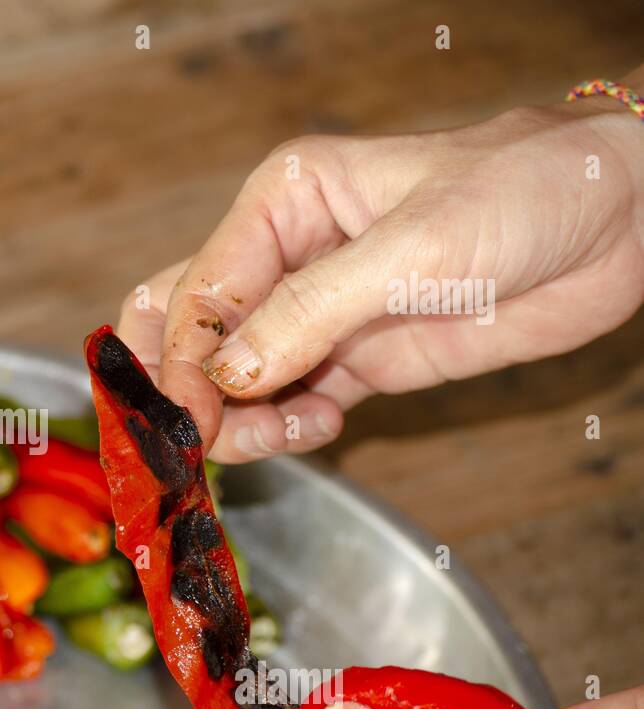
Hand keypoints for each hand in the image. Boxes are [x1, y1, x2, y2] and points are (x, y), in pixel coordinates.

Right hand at [118, 73, 643, 461]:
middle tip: (202, 440)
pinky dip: (284, 428)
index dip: (182, 361)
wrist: (620, 222)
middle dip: (186, 389)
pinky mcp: (355, 359)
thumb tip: (224, 377)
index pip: (196, 291)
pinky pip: (290, 403)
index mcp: (283, 202)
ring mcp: (318, 313)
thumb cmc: (522, 193)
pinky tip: (316, 426)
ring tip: (272, 437)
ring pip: (233, 378)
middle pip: (191, 330)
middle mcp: (286, 257)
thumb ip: (311, 312)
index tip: (188, 420)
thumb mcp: (413, 246)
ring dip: (236, 419)